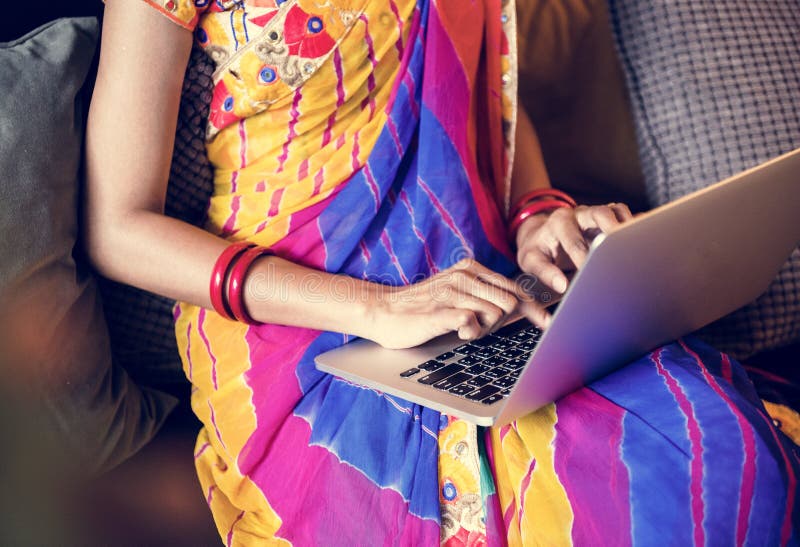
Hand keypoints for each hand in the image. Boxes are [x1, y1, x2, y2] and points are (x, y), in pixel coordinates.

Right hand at [360, 259, 548, 348]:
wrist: (383, 311)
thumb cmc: (423, 307)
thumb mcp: (458, 293)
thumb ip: (487, 295)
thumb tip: (525, 307)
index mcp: (471, 269)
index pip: (514, 287)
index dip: (534, 308)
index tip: (547, 323)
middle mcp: (465, 276)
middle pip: (510, 302)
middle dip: (503, 321)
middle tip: (479, 327)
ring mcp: (453, 292)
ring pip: (495, 314)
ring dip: (486, 328)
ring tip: (464, 328)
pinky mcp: (441, 311)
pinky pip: (472, 323)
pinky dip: (471, 332)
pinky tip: (457, 332)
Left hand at [516, 203, 632, 294]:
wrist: (541, 234)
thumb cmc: (538, 249)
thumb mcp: (531, 260)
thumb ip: (544, 272)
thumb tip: (563, 286)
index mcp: (559, 223)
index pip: (574, 240)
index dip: (583, 257)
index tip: (589, 272)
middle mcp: (579, 214)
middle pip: (601, 214)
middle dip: (612, 231)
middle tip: (621, 252)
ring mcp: (596, 214)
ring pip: (617, 211)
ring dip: (628, 227)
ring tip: (637, 247)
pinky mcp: (608, 218)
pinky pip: (625, 217)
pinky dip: (635, 226)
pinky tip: (643, 242)